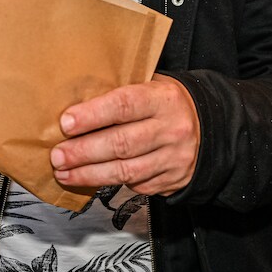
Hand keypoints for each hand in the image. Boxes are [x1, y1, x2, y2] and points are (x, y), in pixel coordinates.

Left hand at [49, 75, 199, 195]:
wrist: (213, 129)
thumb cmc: (169, 104)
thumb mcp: (153, 87)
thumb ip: (122, 94)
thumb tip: (76, 104)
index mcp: (163, 99)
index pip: (124, 105)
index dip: (92, 115)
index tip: (66, 123)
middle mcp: (171, 129)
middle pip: (121, 143)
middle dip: (84, 152)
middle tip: (57, 155)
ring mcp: (173, 158)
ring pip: (126, 171)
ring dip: (90, 174)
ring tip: (64, 173)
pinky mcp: (171, 180)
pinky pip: (136, 185)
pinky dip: (110, 183)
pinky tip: (90, 179)